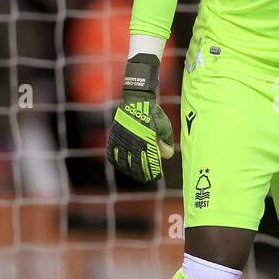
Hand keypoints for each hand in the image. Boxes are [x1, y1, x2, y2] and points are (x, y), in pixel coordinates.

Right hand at [106, 54, 174, 182]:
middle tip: (146, 178)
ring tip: (134, 174)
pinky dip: (115, 160)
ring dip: (128, 170)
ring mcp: (122, 140)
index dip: (153, 172)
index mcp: (147, 141)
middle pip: (136, 165)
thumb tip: (166, 156)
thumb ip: (166, 141)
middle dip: (142, 174)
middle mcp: (133, 142)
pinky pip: (111, 153)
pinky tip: (120, 164)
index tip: (156, 176)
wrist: (137, 99)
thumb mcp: (164, 126)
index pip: (150, 162)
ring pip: (123, 162)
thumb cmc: (153, 113)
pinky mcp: (114, 136)